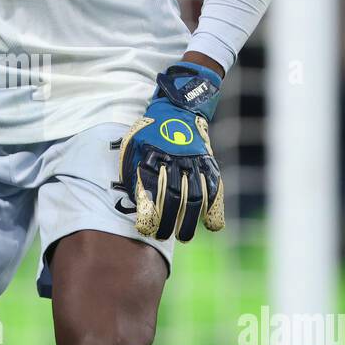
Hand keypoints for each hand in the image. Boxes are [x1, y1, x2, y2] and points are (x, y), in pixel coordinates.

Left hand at [117, 62, 224, 241]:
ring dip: (189, 220)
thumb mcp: (132, 143)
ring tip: (183, 237)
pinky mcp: (209, 163)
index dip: (148, 210)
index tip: (144, 228)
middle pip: (172, 196)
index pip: (149, 187)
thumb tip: (129, 199)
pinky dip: (216, 208)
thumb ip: (130, 169)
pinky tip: (212, 225)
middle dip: (166, 222)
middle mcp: (174, 159)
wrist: (179, 106)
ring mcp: (194, 161)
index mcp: (151, 154)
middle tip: (160, 237)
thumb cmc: (149, 132)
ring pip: (195, 196)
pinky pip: (215, 188)